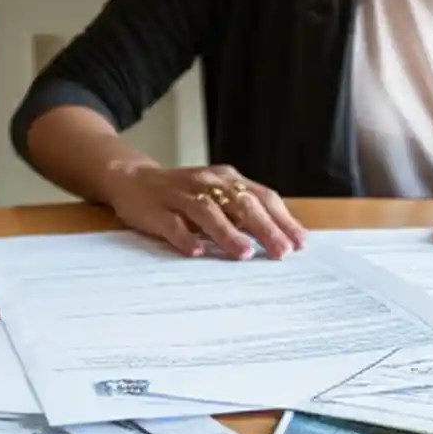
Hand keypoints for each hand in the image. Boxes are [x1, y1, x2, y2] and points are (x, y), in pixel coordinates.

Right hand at [103, 163, 305, 259]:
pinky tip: (196, 251)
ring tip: (244, 253)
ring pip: (208, 212)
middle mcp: (208, 183)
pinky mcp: (156, 210)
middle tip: (281, 252)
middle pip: (241, 204)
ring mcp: (181, 196)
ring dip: (228, 233)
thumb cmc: (185, 194)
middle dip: (264, 229)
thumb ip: (246, 213)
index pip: (262, 197)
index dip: (282, 219)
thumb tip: (283, 237)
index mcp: (228, 180)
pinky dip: (185, 238)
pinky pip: (172, 224)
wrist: (132, 179)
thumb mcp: (219, 197)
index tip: (299, 243)